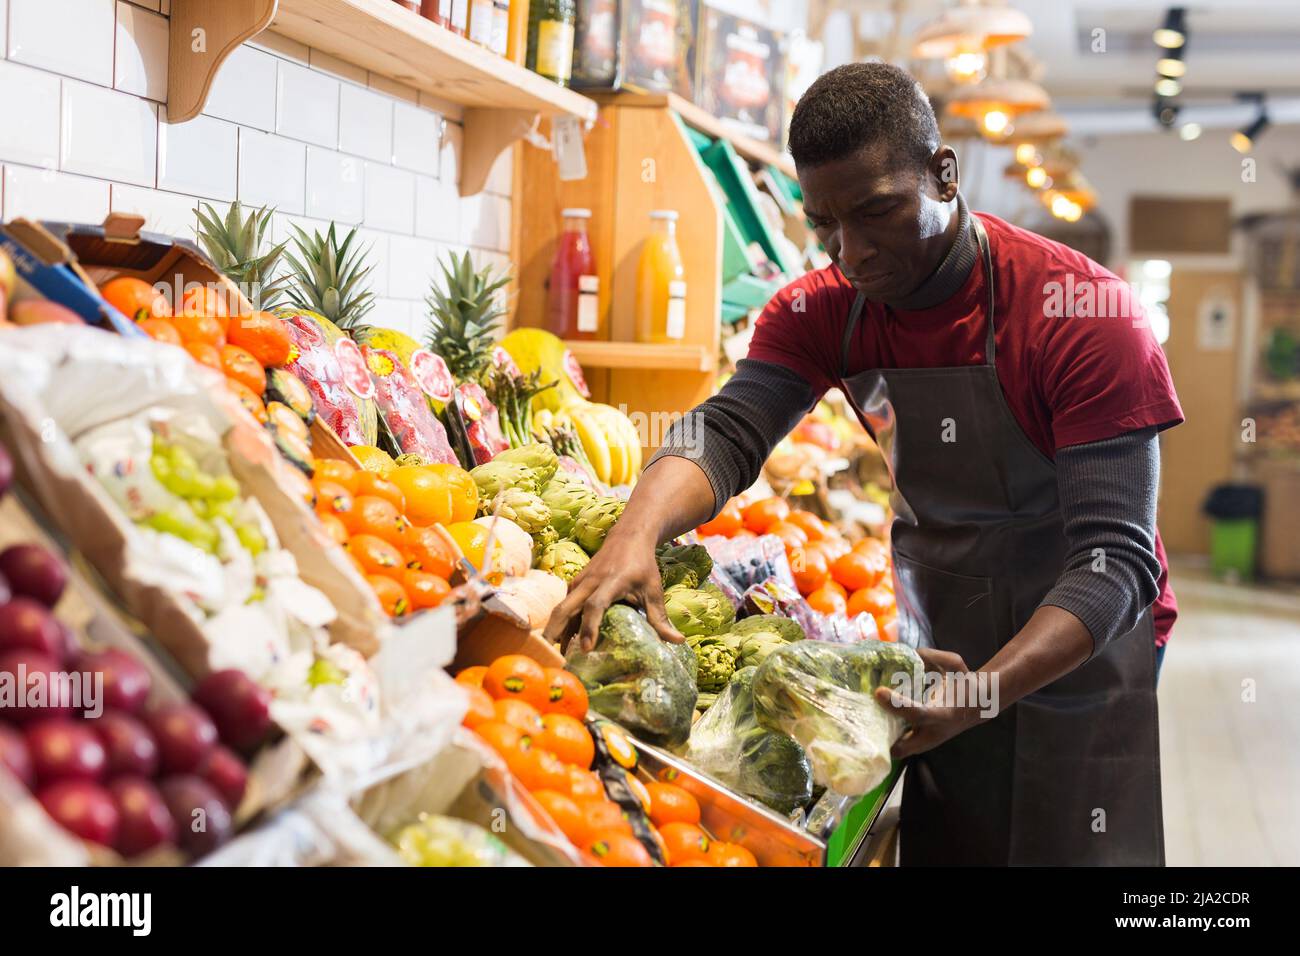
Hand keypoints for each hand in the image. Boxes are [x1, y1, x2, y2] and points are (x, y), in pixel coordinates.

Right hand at [542, 525, 683, 651]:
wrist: (628, 537)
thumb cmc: (643, 566)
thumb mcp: (654, 590)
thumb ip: (661, 618)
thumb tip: (678, 642)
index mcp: (611, 582)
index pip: (595, 606)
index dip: (589, 627)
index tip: (586, 648)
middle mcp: (590, 581)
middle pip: (565, 608)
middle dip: (557, 632)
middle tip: (556, 659)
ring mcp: (579, 581)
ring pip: (561, 607)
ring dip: (556, 631)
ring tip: (557, 657)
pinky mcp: (575, 584)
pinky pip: (564, 605)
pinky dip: (562, 624)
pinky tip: (564, 642)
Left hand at [873, 647, 985, 758]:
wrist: (978, 706)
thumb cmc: (963, 684)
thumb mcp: (955, 665)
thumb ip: (933, 656)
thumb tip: (908, 654)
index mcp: (944, 714)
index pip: (918, 714)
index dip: (897, 704)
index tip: (879, 691)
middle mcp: (934, 734)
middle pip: (904, 748)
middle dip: (883, 739)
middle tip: (865, 719)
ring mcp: (926, 743)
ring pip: (899, 752)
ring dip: (882, 740)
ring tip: (863, 721)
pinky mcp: (920, 744)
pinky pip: (900, 746)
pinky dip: (887, 738)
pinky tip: (874, 719)